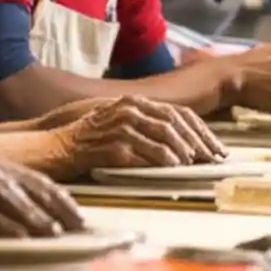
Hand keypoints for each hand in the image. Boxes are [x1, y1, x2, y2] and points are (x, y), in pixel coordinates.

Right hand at [0, 155, 84, 237]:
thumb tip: (22, 205)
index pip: (32, 178)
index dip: (57, 196)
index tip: (74, 211)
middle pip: (30, 189)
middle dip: (57, 208)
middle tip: (76, 225)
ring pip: (15, 203)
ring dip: (38, 220)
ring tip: (56, 234)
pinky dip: (9, 229)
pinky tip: (24, 238)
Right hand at [51, 96, 226, 179]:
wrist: (54, 146)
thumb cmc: (87, 139)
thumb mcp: (117, 123)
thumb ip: (144, 125)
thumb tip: (178, 142)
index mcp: (134, 102)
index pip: (178, 113)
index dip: (201, 131)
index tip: (216, 148)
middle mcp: (129, 110)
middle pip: (176, 122)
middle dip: (199, 142)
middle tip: (213, 159)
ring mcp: (121, 126)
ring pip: (164, 135)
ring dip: (184, 151)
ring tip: (195, 163)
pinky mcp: (113, 145)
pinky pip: (145, 152)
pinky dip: (162, 160)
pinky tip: (173, 168)